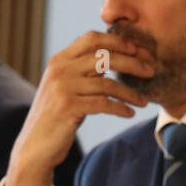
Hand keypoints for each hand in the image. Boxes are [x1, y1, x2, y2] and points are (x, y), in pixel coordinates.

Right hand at [0, 31, 154, 185]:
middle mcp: (59, 70)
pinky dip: (120, 108)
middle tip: (150, 70)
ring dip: (130, 92)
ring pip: (107, 83)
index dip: (118, 42)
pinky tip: (130, 113)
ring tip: (144, 101)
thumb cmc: (55, 118)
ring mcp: (62, 88)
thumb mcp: (65, 88)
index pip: (92, 39)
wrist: (34, 147)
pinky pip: (103, 103)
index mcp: (59, 60)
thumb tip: (111, 60)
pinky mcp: (67, 107)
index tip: (138, 50)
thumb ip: (82, 72)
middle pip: (104, 56)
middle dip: (132, 62)